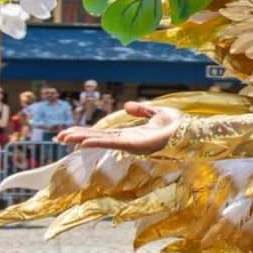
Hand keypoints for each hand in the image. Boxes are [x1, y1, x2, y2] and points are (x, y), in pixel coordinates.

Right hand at [56, 102, 182, 154]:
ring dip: (83, 139)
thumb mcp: (157, 113)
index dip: (89, 133)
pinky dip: (98, 142)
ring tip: (64, 138)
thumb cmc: (178, 124)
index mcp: (132, 134)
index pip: (105, 134)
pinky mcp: (136, 145)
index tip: (72, 132)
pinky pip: (114, 143)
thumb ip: (142, 111)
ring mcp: (132, 144)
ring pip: (103, 141)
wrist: (192, 130)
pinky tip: (84, 142)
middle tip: (59, 137)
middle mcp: (129, 141)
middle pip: (100, 139)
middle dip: (79, 137)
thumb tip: (126, 106)